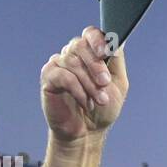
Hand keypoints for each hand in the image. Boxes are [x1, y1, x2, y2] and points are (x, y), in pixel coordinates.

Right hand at [40, 26, 128, 142]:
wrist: (87, 132)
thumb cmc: (102, 108)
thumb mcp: (117, 84)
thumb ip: (116, 61)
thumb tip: (116, 41)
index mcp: (90, 53)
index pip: (91, 34)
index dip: (97, 40)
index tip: (106, 52)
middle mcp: (72, 54)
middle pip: (81, 45)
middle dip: (96, 65)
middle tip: (105, 82)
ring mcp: (58, 64)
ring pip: (72, 62)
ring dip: (89, 83)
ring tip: (99, 100)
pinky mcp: (48, 77)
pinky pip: (63, 76)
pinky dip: (78, 90)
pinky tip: (85, 103)